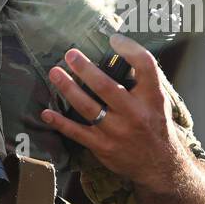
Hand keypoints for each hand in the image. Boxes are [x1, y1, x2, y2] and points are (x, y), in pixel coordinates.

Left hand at [39, 32, 185, 189]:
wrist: (158, 165)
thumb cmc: (154, 126)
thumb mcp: (158, 102)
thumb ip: (142, 82)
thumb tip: (119, 56)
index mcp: (152, 98)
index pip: (145, 66)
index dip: (130, 49)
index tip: (114, 38)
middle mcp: (135, 113)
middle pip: (106, 86)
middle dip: (85, 69)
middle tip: (70, 54)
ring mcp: (117, 131)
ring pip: (87, 107)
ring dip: (68, 89)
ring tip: (54, 73)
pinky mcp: (103, 146)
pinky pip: (77, 132)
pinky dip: (60, 123)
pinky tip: (46, 113)